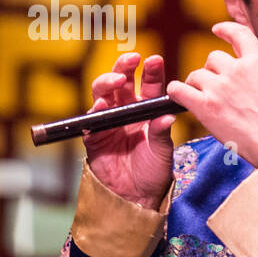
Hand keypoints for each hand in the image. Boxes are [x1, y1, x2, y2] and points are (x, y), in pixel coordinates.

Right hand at [82, 52, 175, 208]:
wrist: (135, 197)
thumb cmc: (153, 172)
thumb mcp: (162, 151)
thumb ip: (161, 133)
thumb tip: (166, 116)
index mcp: (145, 111)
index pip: (148, 85)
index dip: (151, 71)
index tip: (155, 60)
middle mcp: (125, 111)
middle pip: (121, 82)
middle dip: (124, 67)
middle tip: (132, 59)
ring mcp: (108, 122)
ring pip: (102, 94)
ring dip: (107, 83)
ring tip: (117, 80)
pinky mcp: (93, 136)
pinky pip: (91, 119)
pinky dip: (96, 110)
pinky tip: (102, 105)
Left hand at [165, 22, 257, 167]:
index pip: (239, 35)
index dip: (225, 29)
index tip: (217, 29)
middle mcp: (237, 70)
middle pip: (212, 59)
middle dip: (211, 72)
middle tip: (215, 88)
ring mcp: (220, 87)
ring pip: (195, 75)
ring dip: (195, 85)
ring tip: (202, 98)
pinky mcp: (205, 105)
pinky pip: (179, 90)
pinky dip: (176, 92)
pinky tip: (180, 97)